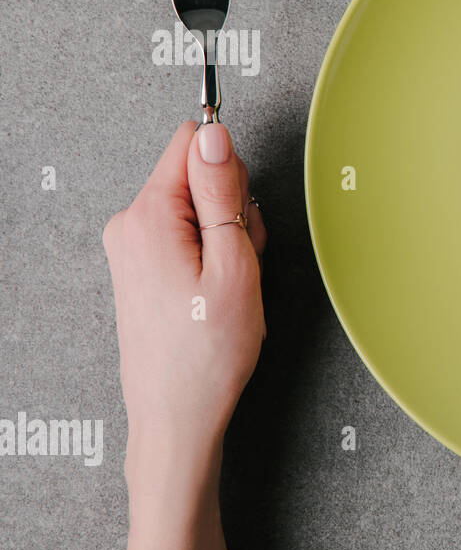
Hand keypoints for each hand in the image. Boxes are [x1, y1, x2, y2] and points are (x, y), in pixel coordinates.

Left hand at [102, 120, 266, 549]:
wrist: (178, 415)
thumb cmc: (209, 353)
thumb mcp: (235, 264)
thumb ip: (224, 192)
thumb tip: (215, 134)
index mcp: (149, 216)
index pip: (192, 142)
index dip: (233, 173)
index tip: (242, 217)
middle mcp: (129, 225)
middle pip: (195, 176)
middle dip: (232, 209)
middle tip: (241, 262)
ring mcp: (130, 248)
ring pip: (194, 207)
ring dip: (225, 237)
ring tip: (229, 285)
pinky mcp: (138, 267)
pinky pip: (184, 234)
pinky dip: (210, 255)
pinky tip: (216, 292)